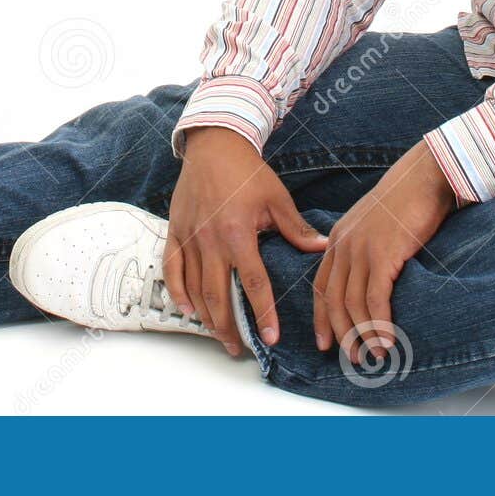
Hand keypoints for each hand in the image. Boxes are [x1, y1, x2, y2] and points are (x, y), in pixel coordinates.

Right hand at [164, 125, 328, 355]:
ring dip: (207, 317)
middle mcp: (211, 240)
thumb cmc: (248, 172)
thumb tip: (323, 249)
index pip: (253, 284)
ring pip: (195, 289)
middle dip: (229, 328)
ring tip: (219, 336)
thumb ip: (296, 228)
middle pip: (219, 296)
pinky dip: (178, 293)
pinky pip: (172, 270)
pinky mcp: (175, 232)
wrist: (214, 146)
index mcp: (239, 233)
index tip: (270, 338)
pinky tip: (189, 311)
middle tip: (239, 349)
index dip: (263, 314)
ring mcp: (190, 237)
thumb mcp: (277, 198)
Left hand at [312, 139, 456, 365]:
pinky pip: (375, 300)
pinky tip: (388, 341)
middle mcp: (343, 245)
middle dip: (341, 334)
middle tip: (353, 359)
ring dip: (363, 335)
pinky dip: (380, 325)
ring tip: (375, 356)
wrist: (425, 176)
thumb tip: (374, 274)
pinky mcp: (382, 255)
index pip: (321, 285)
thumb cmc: (407, 199)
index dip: (321, 317)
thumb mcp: (375, 224)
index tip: (324, 342)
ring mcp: (360, 250)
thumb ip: (366, 247)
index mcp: (338, 238)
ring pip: (352, 304)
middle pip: (332, 300)